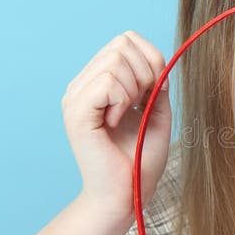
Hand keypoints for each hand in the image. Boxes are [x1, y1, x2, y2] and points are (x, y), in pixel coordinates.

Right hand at [62, 31, 170, 220]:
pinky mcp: (76, 113)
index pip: (125, 40)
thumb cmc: (141, 160)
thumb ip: (156, 82)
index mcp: (99, 82)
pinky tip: (117, 122)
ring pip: (116, 60)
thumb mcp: (157, 112)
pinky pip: (108, 82)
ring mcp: (75, 98)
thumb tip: (158, 57)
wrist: (128, 194)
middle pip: (121, 44)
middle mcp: (82, 86)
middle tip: (142, 104)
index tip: (154, 91)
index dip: (149, 57)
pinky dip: (123, 100)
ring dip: (135, 88)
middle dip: (146, 72)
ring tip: (127, 116)